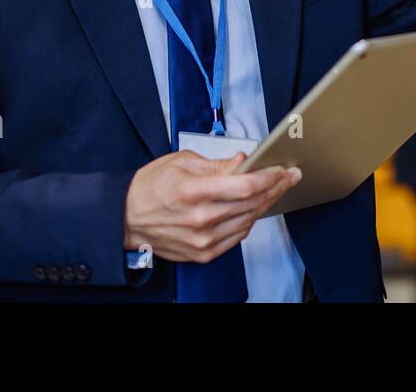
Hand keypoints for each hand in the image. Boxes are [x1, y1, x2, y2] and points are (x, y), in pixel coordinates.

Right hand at [123, 151, 300, 262]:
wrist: (126, 218)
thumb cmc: (150, 187)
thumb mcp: (181, 162)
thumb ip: (217, 164)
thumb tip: (243, 162)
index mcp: (193, 191)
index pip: (244, 185)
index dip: (269, 177)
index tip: (282, 169)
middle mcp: (200, 218)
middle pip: (251, 203)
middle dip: (275, 187)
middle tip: (289, 176)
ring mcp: (202, 239)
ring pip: (248, 221)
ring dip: (266, 204)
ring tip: (275, 189)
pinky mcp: (203, 253)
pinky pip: (237, 237)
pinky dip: (249, 221)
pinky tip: (254, 208)